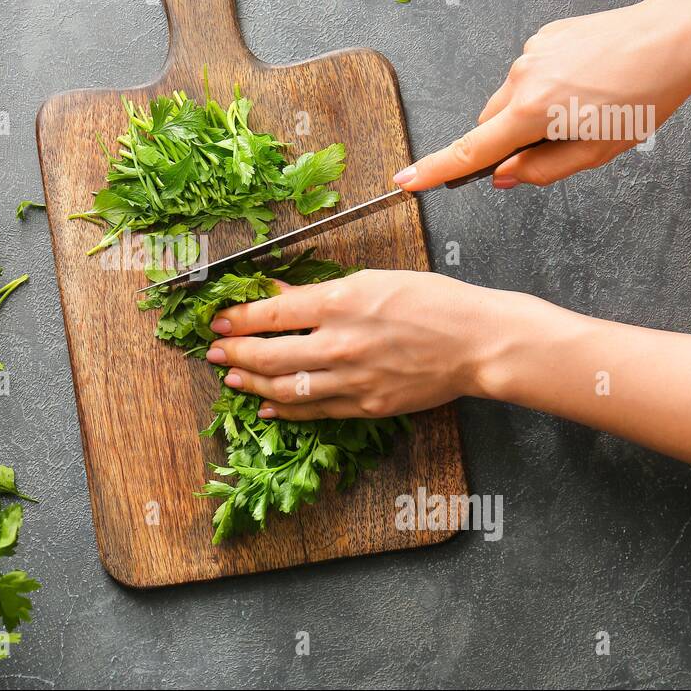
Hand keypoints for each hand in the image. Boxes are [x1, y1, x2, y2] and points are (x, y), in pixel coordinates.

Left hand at [205, 269, 514, 419]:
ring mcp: (351, 380)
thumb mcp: (372, 279)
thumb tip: (278, 294)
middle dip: (233, 355)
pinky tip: (267, 406)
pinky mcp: (366, 406)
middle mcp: (339, 343)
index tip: (218, 322)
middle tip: (213, 352)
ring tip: (231, 379)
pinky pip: (314, 410)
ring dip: (251, 385)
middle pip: (268, 355)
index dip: (238, 320)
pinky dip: (285, 409)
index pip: (271, 314)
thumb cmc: (433, 302)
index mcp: (340, 302)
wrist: (478, 342)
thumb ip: (319, 292)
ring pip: (285, 389)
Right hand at [394, 0, 690, 189]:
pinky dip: (548, 86)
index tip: (406, 180)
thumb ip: (543, 170)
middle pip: (491, 124)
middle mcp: (522, 78)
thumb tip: (505, 175)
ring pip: (511, 100)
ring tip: (586, 105)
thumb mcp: (599, 149)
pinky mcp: (544, 36)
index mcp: (534, 111)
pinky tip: (587, 81)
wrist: (675, 34)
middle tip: (561, 140)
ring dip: (532, 112)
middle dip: (511, 139)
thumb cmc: (647, 93)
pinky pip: (530, 73)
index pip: (471, 150)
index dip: (435, 171)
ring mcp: (531, 53)